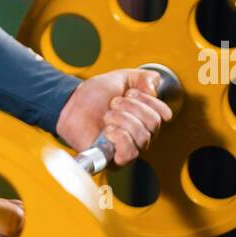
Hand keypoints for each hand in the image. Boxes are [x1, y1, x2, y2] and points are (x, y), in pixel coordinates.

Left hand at [54, 68, 173, 165]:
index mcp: (145, 116)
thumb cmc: (94, 95)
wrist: (70, 104)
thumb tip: (154, 89)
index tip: (130, 92)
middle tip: (113, 103)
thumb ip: (144, 77)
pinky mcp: (115, 159)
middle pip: (154, 123)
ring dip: (122, 119)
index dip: (148, 99)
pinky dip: (119, 136)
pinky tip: (108, 130)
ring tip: (107, 115)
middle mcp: (140, 134)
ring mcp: (128, 147)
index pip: (164, 113)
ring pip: (142, 136)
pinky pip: (130, 152)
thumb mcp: (122, 77)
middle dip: (131, 107)